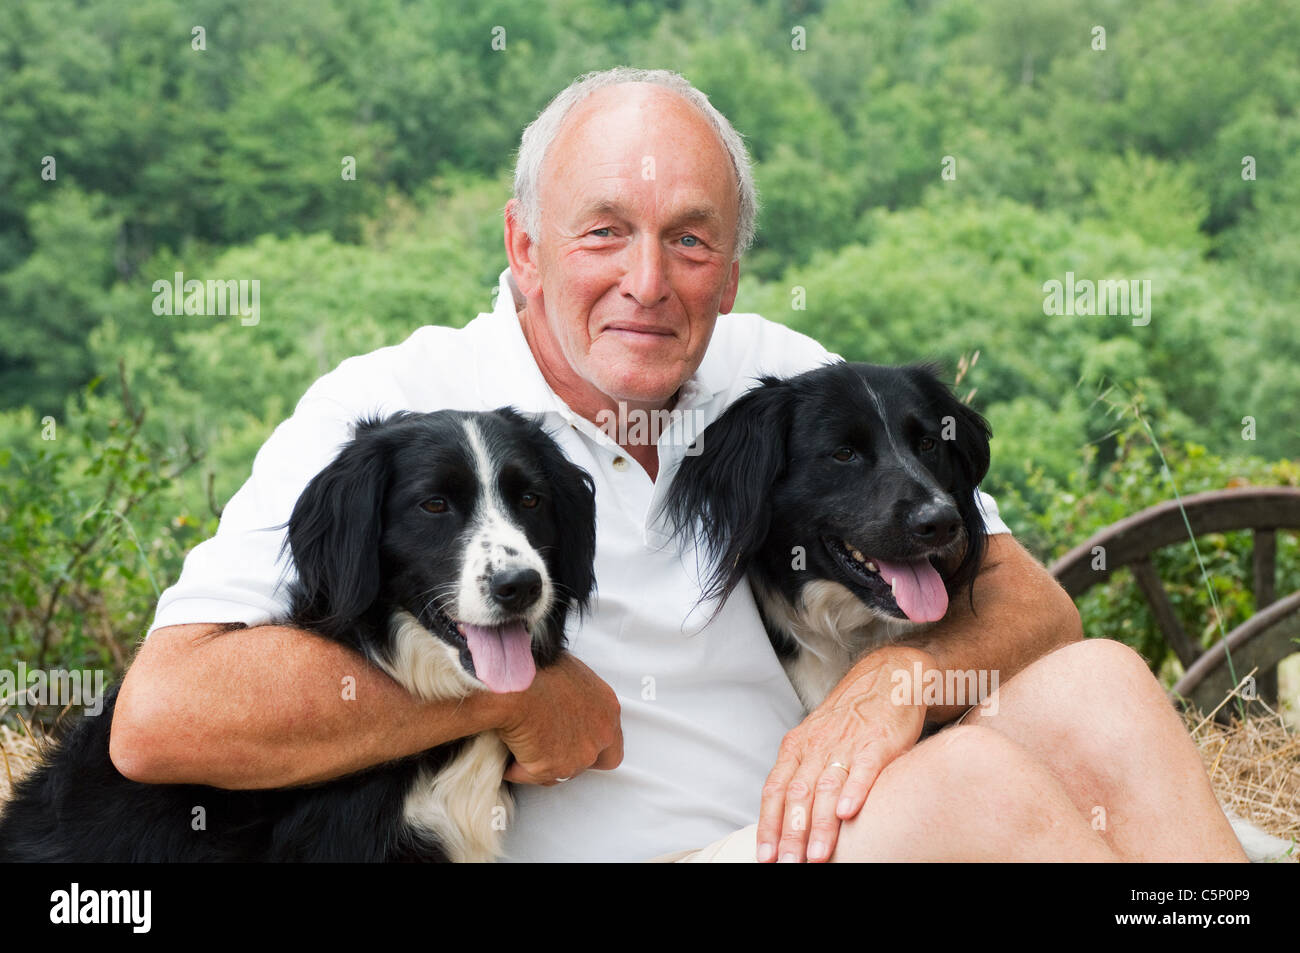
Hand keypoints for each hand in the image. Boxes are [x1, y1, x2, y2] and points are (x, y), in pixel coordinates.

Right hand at [497, 653, 622, 784]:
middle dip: (563, 759)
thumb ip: (579, 698)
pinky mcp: (551, 769)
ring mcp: (578, 757)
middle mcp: (599, 737)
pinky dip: (514, 768)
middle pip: (585, 764)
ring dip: (538, 763)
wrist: (516, 682)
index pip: (612, 748)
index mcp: (607, 710)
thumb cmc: (537, 668)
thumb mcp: (571, 676)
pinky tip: (505, 749)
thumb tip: (564, 703)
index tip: (575, 746)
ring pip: (556, 773)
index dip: (593, 751)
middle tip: (541, 746)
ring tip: (517, 742)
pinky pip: (527, 775)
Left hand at [757, 646, 929, 861]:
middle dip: (791, 834)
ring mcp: (847, 744)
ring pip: (827, 787)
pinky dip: (855, 791)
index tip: (765, 856)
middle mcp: (817, 746)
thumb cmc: (850, 719)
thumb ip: (802, 775)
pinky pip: (864, 769)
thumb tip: (788, 820)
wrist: (887, 678)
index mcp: (797, 747)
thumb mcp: (816, 740)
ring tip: (816, 855)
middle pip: (798, 794)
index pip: (775, 789)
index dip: (769, 824)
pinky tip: (848, 814)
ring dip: (819, 825)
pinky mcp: (878, 742)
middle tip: (788, 864)